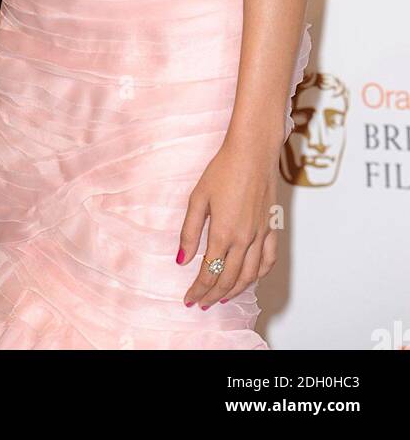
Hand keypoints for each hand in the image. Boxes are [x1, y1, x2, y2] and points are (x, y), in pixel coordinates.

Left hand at [176, 143, 279, 308]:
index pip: (209, 272)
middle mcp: (245, 239)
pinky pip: (268, 260)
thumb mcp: (198, 198)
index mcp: (224, 232)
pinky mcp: (272, 228)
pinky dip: (258, 275)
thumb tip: (181, 259)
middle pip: (229, 279)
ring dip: (235, 290)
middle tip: (201, 303)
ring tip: (222, 297)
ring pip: (250, 275)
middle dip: (213, 295)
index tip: (189, 299)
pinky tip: (250, 278)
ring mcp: (262, 235)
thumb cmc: (223, 169)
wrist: (253, 151)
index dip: (198, 289)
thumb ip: (190, 231)